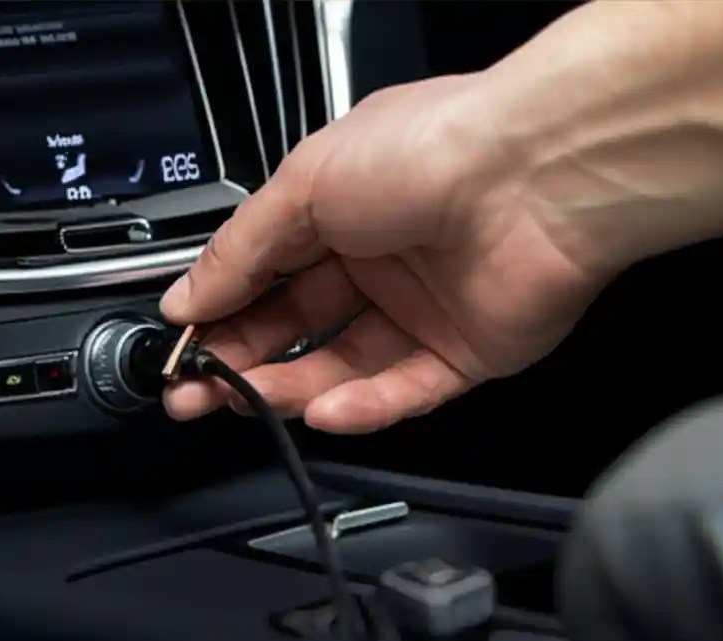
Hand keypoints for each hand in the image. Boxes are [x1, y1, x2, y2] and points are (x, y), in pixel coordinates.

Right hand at [159, 73, 608, 433]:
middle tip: (195, 391)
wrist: (541, 174)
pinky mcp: (466, 351)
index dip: (220, 311)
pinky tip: (325, 409)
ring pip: (344, 367)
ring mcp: (424, 308)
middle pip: (296, 327)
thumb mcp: (304, 185)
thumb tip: (186, 294)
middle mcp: (381, 258)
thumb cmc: (433, 149)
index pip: (264, 273)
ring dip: (291, 389)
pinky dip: (364, 407)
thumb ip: (240, 250)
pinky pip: (405, 392)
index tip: (180, 344)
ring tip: (246, 400)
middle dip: (241, 361)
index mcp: (341, 207)